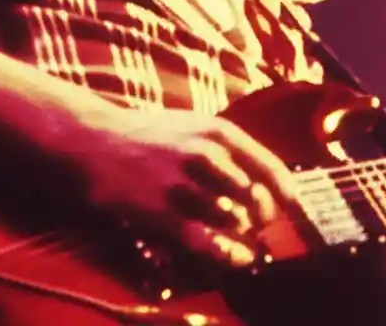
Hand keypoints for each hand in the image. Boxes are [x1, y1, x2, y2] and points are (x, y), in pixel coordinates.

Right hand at [59, 106, 304, 268]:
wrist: (92, 141)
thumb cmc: (150, 138)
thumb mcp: (196, 127)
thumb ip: (232, 151)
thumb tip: (269, 182)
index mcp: (220, 133)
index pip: (272, 171)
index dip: (288, 199)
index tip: (293, 215)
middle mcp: (207, 155)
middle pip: (258, 201)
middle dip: (261, 221)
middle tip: (254, 229)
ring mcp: (183, 184)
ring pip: (235, 223)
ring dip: (240, 236)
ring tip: (235, 239)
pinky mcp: (161, 213)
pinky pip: (208, 242)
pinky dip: (228, 254)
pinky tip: (234, 257)